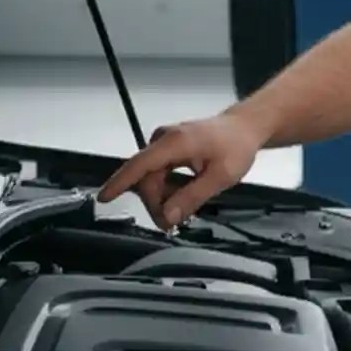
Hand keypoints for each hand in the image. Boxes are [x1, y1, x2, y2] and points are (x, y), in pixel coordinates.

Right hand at [97, 109, 269, 228]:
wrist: (246, 127)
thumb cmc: (237, 146)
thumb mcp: (221, 176)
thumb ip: (193, 196)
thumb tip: (168, 215)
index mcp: (175, 142)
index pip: (138, 165)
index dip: (119, 182)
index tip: (104, 198)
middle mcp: (164, 138)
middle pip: (145, 178)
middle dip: (156, 203)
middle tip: (172, 223)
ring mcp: (166, 141)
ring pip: (151, 177)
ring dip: (163, 196)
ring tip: (183, 208)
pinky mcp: (169, 147)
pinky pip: (159, 171)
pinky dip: (167, 187)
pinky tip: (182, 195)